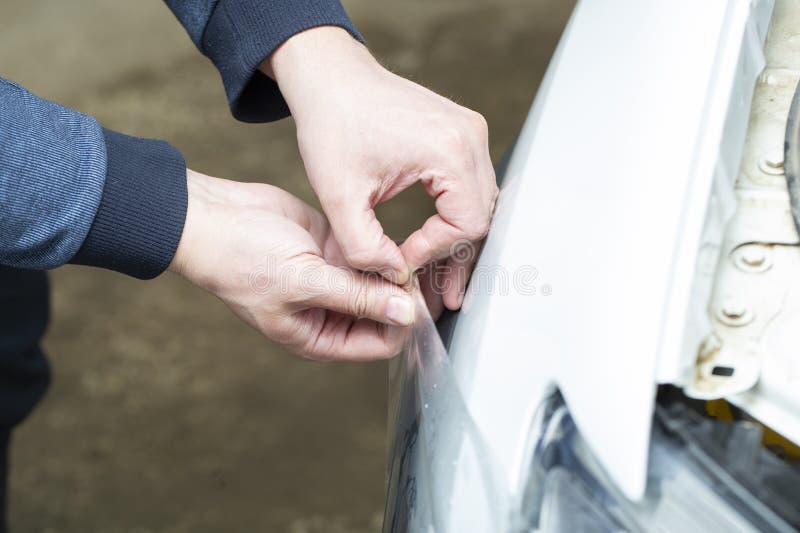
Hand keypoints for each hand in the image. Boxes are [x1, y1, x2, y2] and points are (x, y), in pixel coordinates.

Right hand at [169, 170, 414, 360]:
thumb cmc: (242, 260)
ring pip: (382, 282)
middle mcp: (332, 312)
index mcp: (321, 336)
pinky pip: (371, 255)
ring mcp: (335, 279)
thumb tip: (406, 314)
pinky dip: (382, 247)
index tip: (411, 291)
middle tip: (413, 267)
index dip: (402, 321)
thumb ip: (357, 298)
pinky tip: (388, 236)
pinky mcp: (335, 249)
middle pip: (387, 313)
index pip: (381, 343)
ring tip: (405, 250)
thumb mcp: (303, 283)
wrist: (216, 217)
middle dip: (403, 294)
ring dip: (395, 269)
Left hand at [266, 27, 497, 309]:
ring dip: (458, 240)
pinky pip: (470, 186)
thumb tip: (394, 277)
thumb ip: (365, 248)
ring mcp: (470, 132)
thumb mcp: (339, 196)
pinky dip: (455, 215)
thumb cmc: (333, 124)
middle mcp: (470, 137)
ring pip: (480, 203)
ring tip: (443, 278)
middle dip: (457, 256)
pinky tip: (437, 239)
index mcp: (449, 151)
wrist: (330, 79)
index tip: (402, 263)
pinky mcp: (461, 133)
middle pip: (482, 216)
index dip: (437, 254)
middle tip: (442, 294)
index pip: (467, 225)